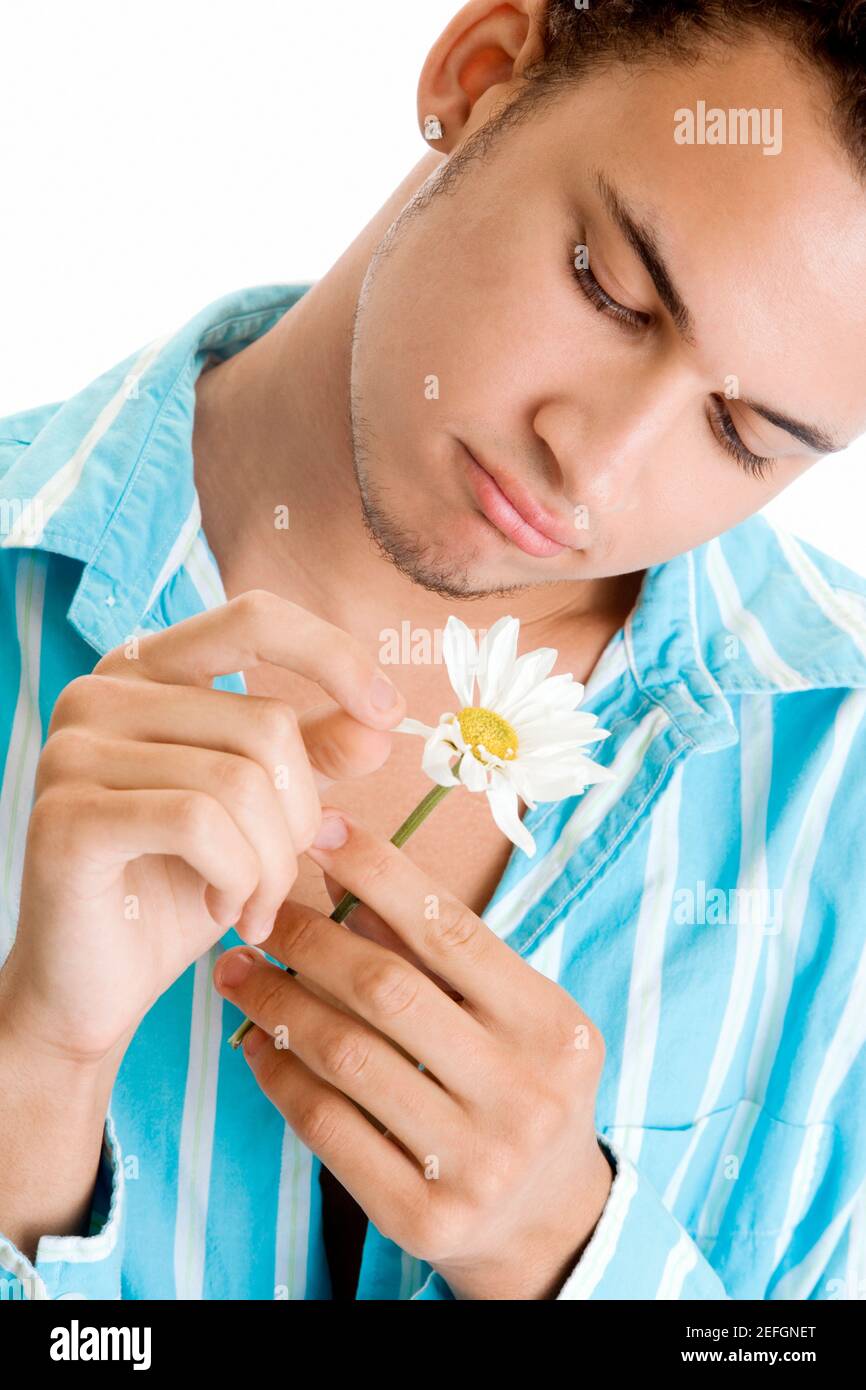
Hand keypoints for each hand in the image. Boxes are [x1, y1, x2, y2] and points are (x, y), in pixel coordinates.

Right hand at [0, 592, 404, 1067]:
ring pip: (240, 781)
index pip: (255, 618)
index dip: (333, 656)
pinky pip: (199, 824)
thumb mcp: (260, 812)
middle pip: (265, 724)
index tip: (387, 712)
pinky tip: (222, 909)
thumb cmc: (178, 890)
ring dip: (272, 863)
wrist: (93, 986)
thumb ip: (311, 755)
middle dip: (301, 818)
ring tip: (254, 905)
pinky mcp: (66, 816)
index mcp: (146, 671)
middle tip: (284, 879)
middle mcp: (99, 693)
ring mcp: (72, 750)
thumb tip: (379, 720)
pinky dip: (235, 877)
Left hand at [213, 808, 613, 1299]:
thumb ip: (439, 953)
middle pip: (387, 990)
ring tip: (238, 971)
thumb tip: (346, 877)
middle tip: (258, 911)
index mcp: (554, 1028)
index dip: (378, 872)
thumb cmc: (518, 1088)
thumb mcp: (510, 1016)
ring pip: (347, 1056)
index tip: (319, 830)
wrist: (546, 1220)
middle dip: (309, 939)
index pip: (452, 930)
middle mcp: (524, 1095)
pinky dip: (278, 1075)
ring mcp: (475, 1163)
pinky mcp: (422, 1215)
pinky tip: (253, 1043)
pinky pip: (327, 1127)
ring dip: (277, 1002)